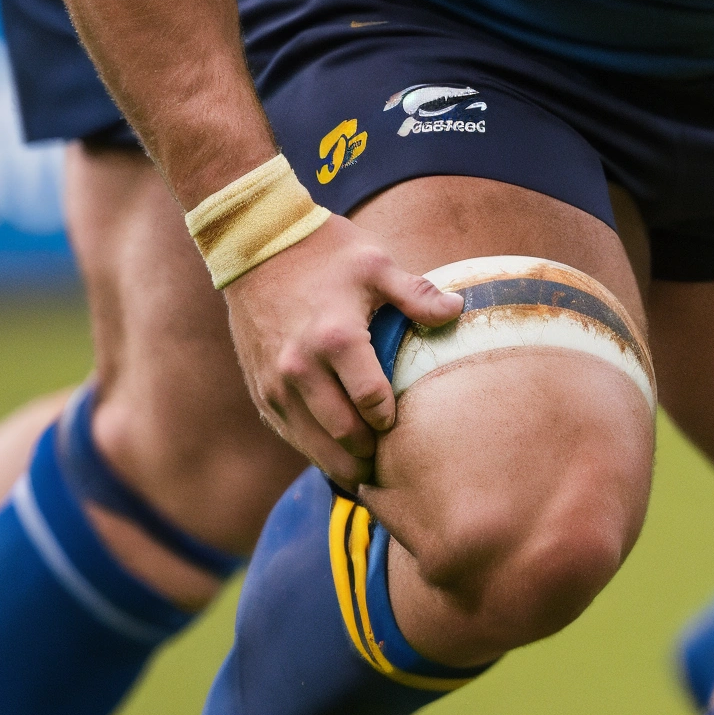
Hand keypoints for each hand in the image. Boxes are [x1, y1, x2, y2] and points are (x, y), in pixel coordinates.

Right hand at [223, 213, 461, 486]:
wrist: (255, 247)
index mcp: (336, 338)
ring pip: (314, 446)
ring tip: (371, 467)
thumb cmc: (324, 253)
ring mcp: (276, 384)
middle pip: (345, 435)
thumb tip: (457, 312)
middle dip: (373, 453)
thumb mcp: (376, 264)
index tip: (407, 420)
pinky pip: (291, 436)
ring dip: (345, 463)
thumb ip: (417, 294)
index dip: (394, 418)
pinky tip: (339, 454)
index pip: (374, 402)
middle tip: (395, 457)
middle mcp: (300, 368)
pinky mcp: (260, 391)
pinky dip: (317, 450)